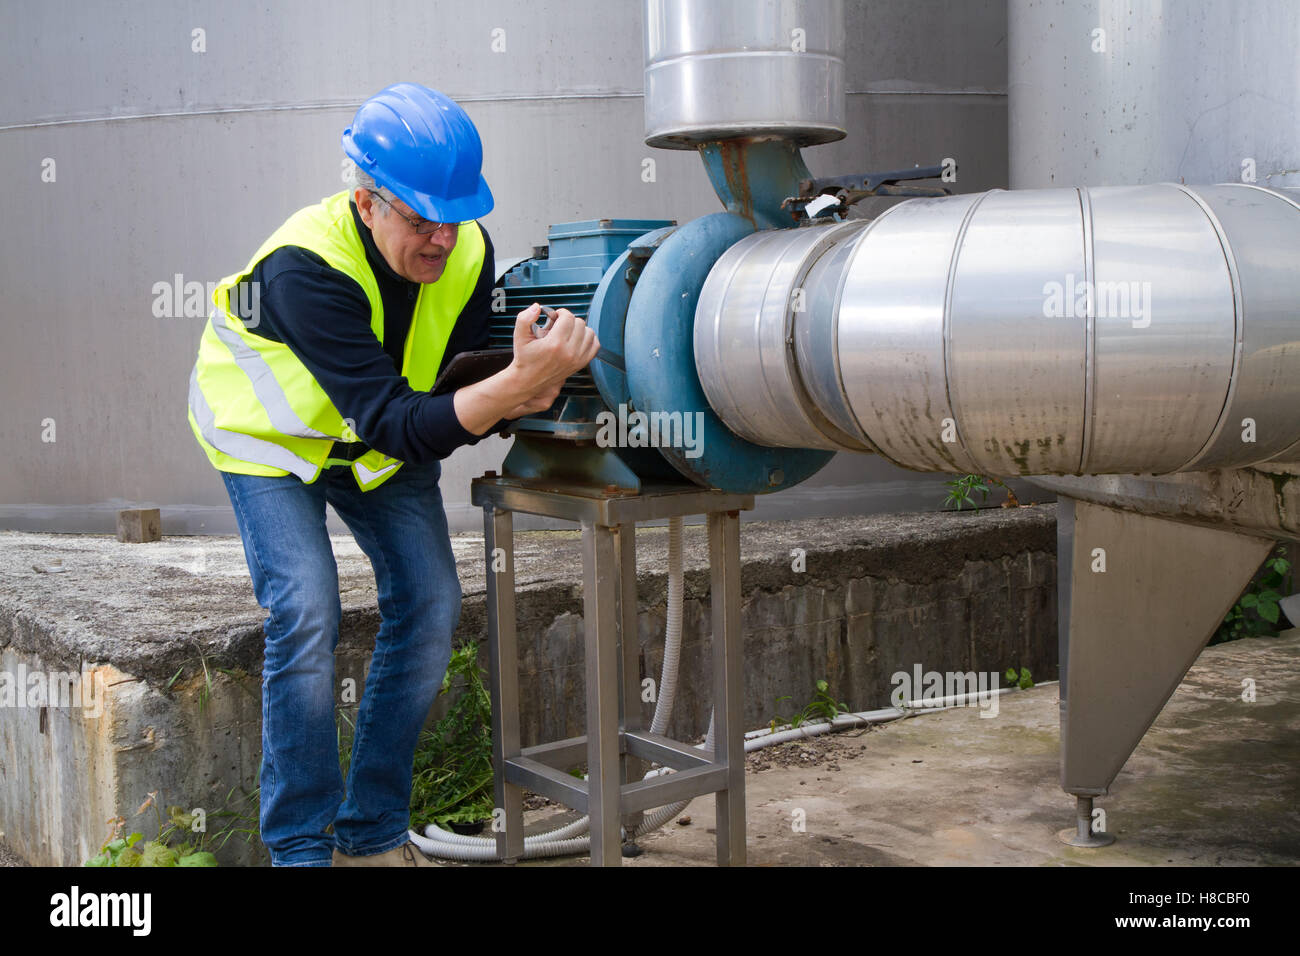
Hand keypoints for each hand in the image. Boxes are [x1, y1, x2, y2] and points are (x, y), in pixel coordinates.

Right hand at [452, 304, 599, 435]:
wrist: (528, 380)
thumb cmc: (525, 357)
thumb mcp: (519, 336)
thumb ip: (525, 318)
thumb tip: (537, 307)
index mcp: (554, 344)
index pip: (568, 318)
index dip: (561, 312)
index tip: (555, 316)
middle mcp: (568, 352)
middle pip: (579, 323)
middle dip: (569, 320)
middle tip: (559, 324)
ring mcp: (576, 359)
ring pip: (589, 333)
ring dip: (580, 328)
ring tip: (568, 331)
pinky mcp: (580, 364)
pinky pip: (595, 346)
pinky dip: (589, 339)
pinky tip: (578, 338)